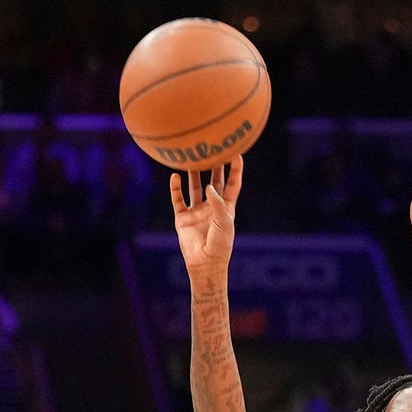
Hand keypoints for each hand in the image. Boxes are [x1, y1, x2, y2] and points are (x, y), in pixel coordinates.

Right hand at [171, 159, 242, 285]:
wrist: (204, 264)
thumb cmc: (220, 246)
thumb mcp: (224, 223)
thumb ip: (218, 204)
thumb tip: (210, 186)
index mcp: (227, 208)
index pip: (233, 184)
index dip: (235, 169)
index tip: (236, 152)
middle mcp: (212, 206)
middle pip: (214, 180)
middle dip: (213, 165)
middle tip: (211, 147)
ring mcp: (197, 211)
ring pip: (194, 186)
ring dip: (192, 173)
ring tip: (190, 156)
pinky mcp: (182, 218)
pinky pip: (178, 199)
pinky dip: (175, 188)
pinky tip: (175, 177)